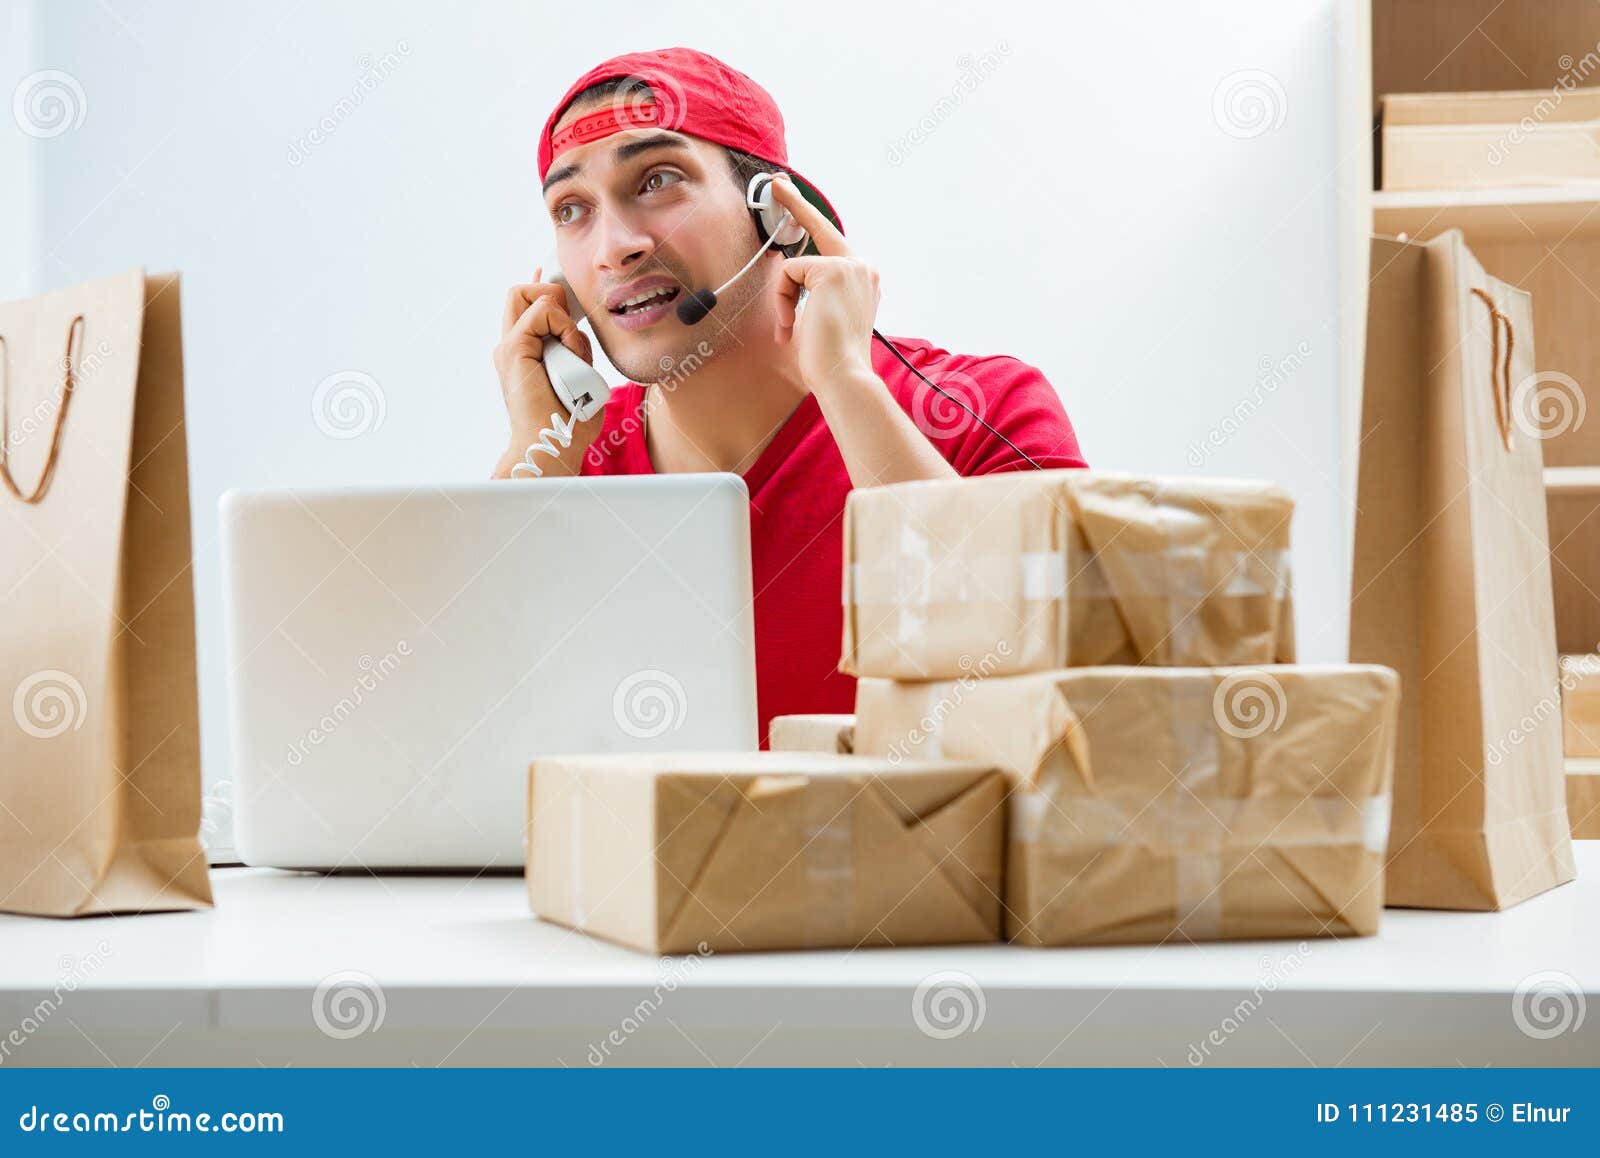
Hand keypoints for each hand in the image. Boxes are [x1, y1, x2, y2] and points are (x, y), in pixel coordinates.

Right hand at [491, 268, 601, 477]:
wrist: (551, 445)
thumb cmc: (570, 424)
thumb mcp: (580, 378)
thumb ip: (578, 354)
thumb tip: (581, 336)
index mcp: (523, 353)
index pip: (524, 304)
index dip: (543, 287)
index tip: (565, 291)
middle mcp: (511, 345)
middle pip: (520, 291)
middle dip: (551, 292)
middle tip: (572, 324)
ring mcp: (509, 345)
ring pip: (524, 292)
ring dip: (559, 314)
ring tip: (571, 349)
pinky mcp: (514, 348)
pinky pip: (541, 312)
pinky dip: (563, 326)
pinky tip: (569, 352)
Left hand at [768, 173, 881, 391]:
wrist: (843, 375)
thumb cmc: (831, 358)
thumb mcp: (825, 318)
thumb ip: (817, 292)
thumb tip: (794, 273)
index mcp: (863, 280)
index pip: (833, 242)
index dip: (811, 219)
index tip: (794, 195)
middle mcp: (863, 268)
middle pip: (820, 227)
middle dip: (794, 202)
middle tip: (776, 181)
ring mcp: (851, 266)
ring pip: (796, 267)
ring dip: (784, 299)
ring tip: (791, 328)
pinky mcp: (832, 269)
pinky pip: (789, 275)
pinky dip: (782, 302)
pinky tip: (793, 325)